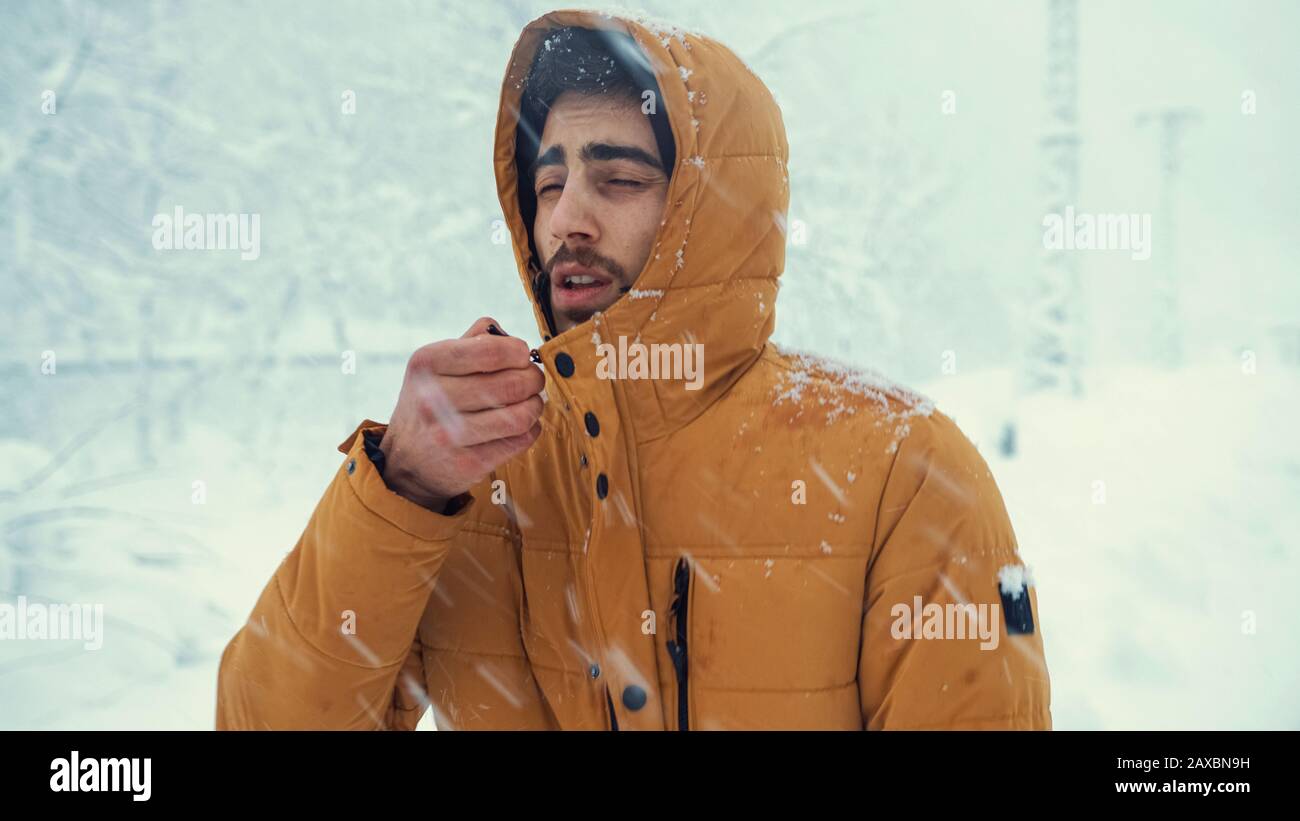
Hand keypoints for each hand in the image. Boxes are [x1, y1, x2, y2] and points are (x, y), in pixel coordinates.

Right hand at [378, 317, 544, 511]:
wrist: (407, 461)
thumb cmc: (432, 401)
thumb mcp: (437, 364)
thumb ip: (474, 341)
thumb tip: (511, 338)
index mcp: (427, 364)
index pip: (490, 351)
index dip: (518, 351)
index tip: (523, 356)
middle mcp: (434, 399)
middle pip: (512, 384)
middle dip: (533, 379)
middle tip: (533, 380)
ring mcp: (449, 435)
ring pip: (520, 416)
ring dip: (535, 406)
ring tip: (530, 402)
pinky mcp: (467, 464)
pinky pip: (519, 441)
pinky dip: (530, 429)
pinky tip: (521, 425)